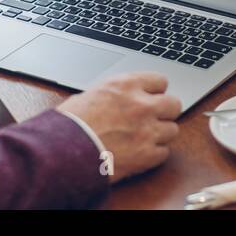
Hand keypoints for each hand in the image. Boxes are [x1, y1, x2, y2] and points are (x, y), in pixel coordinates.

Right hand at [56, 72, 181, 182]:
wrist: (61, 153)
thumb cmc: (69, 124)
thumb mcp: (91, 95)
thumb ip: (114, 94)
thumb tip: (120, 98)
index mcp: (126, 85)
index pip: (161, 80)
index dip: (155, 91)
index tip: (151, 97)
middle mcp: (141, 105)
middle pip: (174, 104)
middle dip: (165, 111)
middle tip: (153, 118)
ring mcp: (147, 130)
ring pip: (173, 129)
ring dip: (161, 134)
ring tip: (144, 138)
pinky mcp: (146, 155)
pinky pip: (164, 153)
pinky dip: (154, 155)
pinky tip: (140, 154)